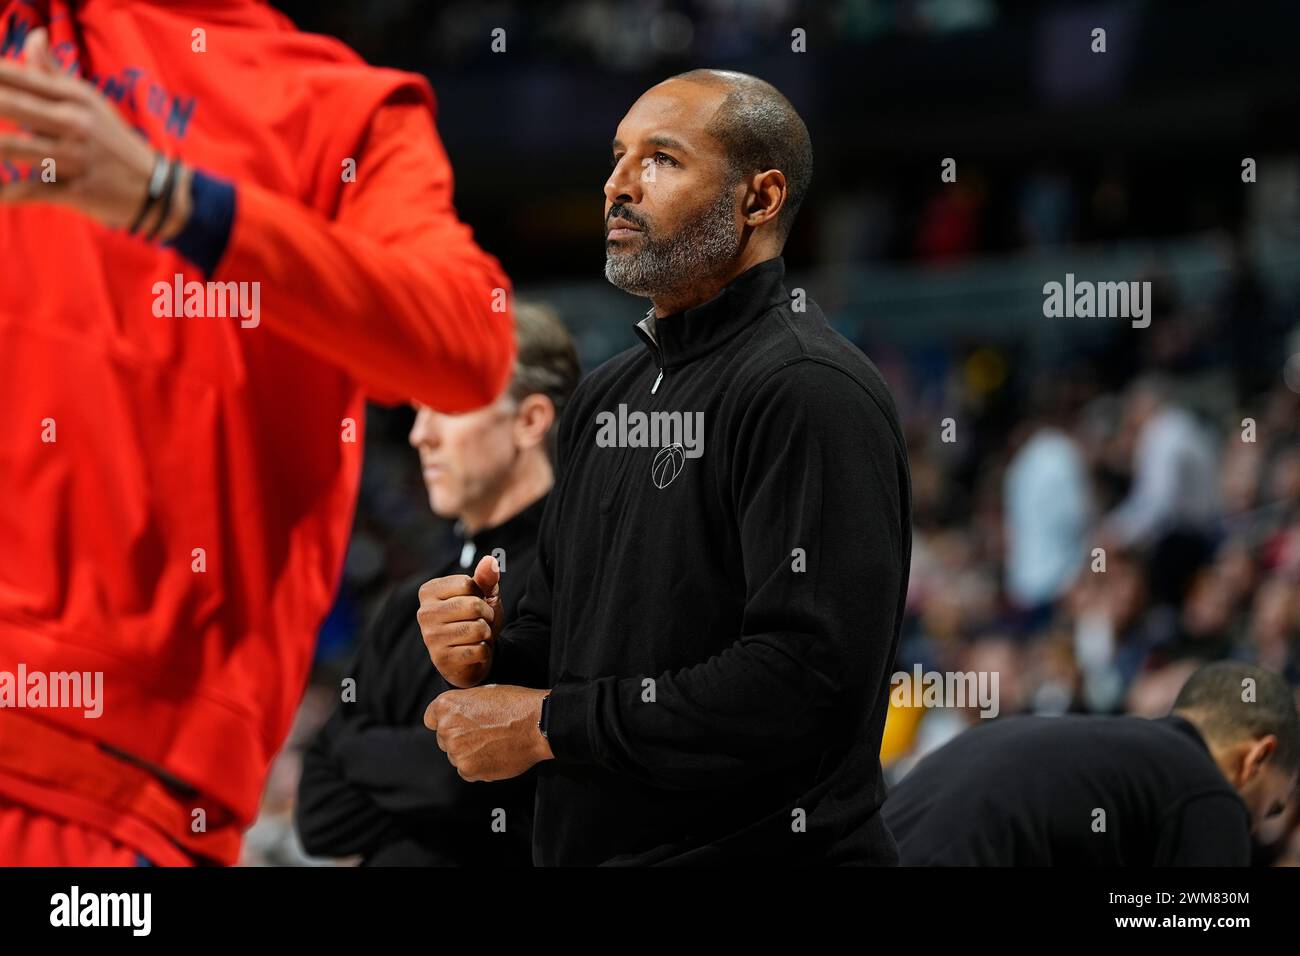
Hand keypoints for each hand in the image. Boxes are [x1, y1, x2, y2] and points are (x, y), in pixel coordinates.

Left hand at [0, 28, 190, 237]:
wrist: (157, 189)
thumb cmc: (112, 141)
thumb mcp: (90, 102)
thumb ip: (53, 72)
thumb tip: (34, 36)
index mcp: (76, 97)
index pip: (20, 77)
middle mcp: (75, 122)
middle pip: (11, 105)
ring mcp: (76, 157)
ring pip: (13, 148)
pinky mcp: (77, 190)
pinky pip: (32, 190)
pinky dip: (9, 192)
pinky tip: (0, 194)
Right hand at [418, 555, 502, 687]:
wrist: (471, 656)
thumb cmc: (474, 619)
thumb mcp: (482, 595)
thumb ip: (485, 577)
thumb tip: (490, 560)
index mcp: (429, 591)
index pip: (467, 584)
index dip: (480, 594)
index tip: (475, 602)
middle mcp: (424, 613)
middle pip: (473, 606)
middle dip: (486, 614)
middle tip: (481, 621)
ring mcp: (431, 637)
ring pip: (478, 629)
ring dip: (486, 633)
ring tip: (477, 635)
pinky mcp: (442, 659)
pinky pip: (479, 650)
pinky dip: (484, 651)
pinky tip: (473, 651)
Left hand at [425, 684, 552, 781]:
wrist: (538, 724)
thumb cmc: (516, 705)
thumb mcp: (483, 692)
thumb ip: (463, 705)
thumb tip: (457, 716)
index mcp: (447, 705)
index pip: (431, 718)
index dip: (445, 720)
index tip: (456, 724)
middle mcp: (446, 728)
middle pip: (444, 739)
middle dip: (459, 738)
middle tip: (483, 733)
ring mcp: (456, 751)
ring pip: (456, 756)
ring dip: (469, 753)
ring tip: (493, 744)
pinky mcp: (468, 770)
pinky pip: (467, 772)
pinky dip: (479, 766)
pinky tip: (495, 755)